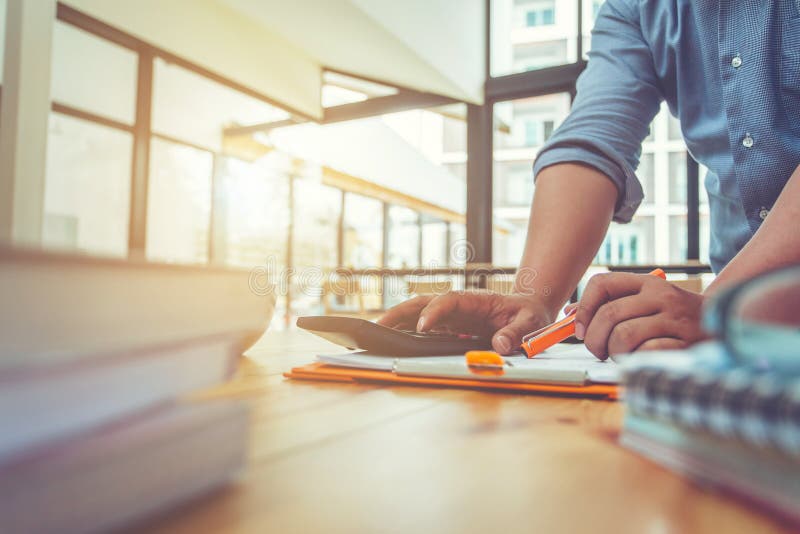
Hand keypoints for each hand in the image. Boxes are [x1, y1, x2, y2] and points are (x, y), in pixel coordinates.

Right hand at [377, 292, 556, 354]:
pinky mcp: (448, 326)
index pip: (449, 301)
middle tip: (379, 326)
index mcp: (475, 300)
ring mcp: (450, 315)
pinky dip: (404, 331)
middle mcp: (457, 305)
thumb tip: (501, 346)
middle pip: (423, 303)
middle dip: (400, 313)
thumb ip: (517, 333)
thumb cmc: (529, 314)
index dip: (434, 312)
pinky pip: (422, 327)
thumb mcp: (531, 323)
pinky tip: (390, 340)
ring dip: (396, 321)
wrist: (529, 311)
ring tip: (376, 334)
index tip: (422, 326)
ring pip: (417, 313)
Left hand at [573, 273, 706, 359]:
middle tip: (598, 350)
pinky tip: (641, 359)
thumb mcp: (644, 303)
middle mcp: (661, 296)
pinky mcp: (686, 343)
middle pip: (609, 314)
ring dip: (613, 352)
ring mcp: (675, 319)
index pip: (602, 283)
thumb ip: (609, 305)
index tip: (580, 329)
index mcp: (646, 283)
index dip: (583, 308)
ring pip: (623, 336)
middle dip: (594, 339)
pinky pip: (646, 352)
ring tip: (620, 356)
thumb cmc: (673, 319)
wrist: (723, 327)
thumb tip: (569, 315)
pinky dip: (636, 359)